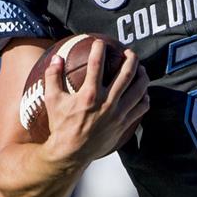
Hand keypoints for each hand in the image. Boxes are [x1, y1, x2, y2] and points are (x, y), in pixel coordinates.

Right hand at [41, 39, 150, 163]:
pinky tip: (143, 93)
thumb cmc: (60, 126)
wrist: (70, 154)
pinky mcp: (124, 125)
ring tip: (141, 69)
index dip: (99, 49)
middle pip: (126, 74)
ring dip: (142, 76)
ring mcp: (118, 114)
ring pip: (139, 90)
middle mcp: (107, 103)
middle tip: (129, 52)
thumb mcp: (51, 100)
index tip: (100, 42)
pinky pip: (141, 108)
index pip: (97, 64)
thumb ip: (52, 77)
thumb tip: (56, 58)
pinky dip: (144, 98)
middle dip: (130, 58)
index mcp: (89, 95)